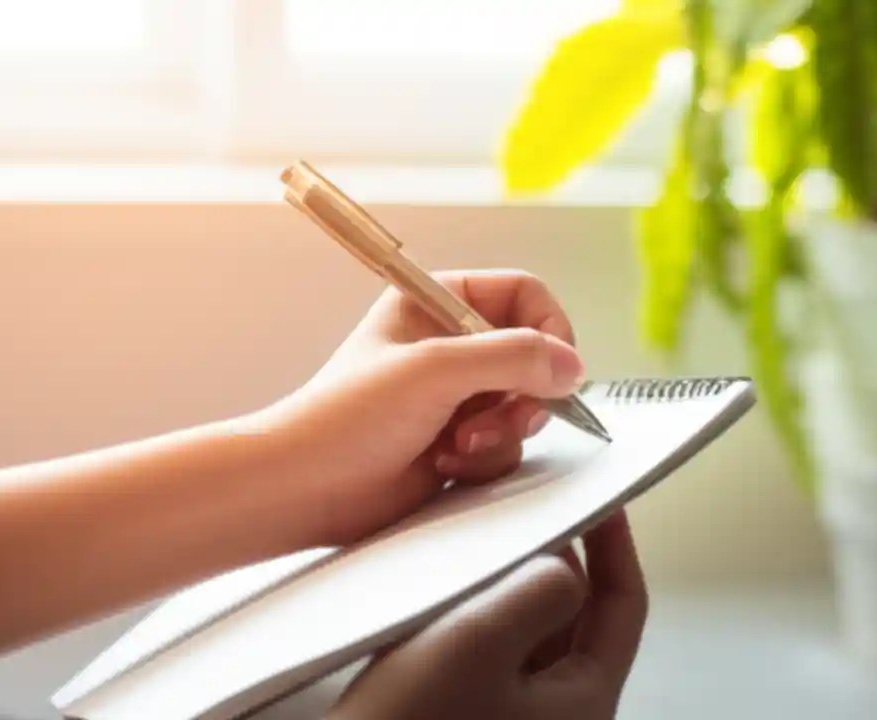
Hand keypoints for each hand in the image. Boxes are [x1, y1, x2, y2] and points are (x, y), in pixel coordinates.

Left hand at [270, 269, 584, 544]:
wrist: (303, 488)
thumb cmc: (347, 417)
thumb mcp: (434, 370)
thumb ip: (511, 358)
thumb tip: (573, 365)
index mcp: (435, 302)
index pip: (523, 295)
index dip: (548, 329)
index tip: (553, 368)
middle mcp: (448, 344)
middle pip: (532, 356)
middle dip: (523, 394)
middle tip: (500, 418)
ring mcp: (454, 396)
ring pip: (523, 407)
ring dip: (501, 432)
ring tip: (456, 446)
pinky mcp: (456, 441)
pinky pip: (505, 445)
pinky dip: (484, 459)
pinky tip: (443, 465)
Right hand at [327, 512, 647, 719]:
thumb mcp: (480, 638)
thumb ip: (539, 590)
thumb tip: (563, 568)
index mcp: (585, 705)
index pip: (623, 608)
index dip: (616, 546)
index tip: (599, 496)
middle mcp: (560, 718)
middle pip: (579, 621)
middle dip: (559, 561)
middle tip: (528, 507)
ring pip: (533, 635)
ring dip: (515, 586)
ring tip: (486, 538)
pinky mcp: (473, 719)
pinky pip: (494, 656)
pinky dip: (483, 614)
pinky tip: (451, 586)